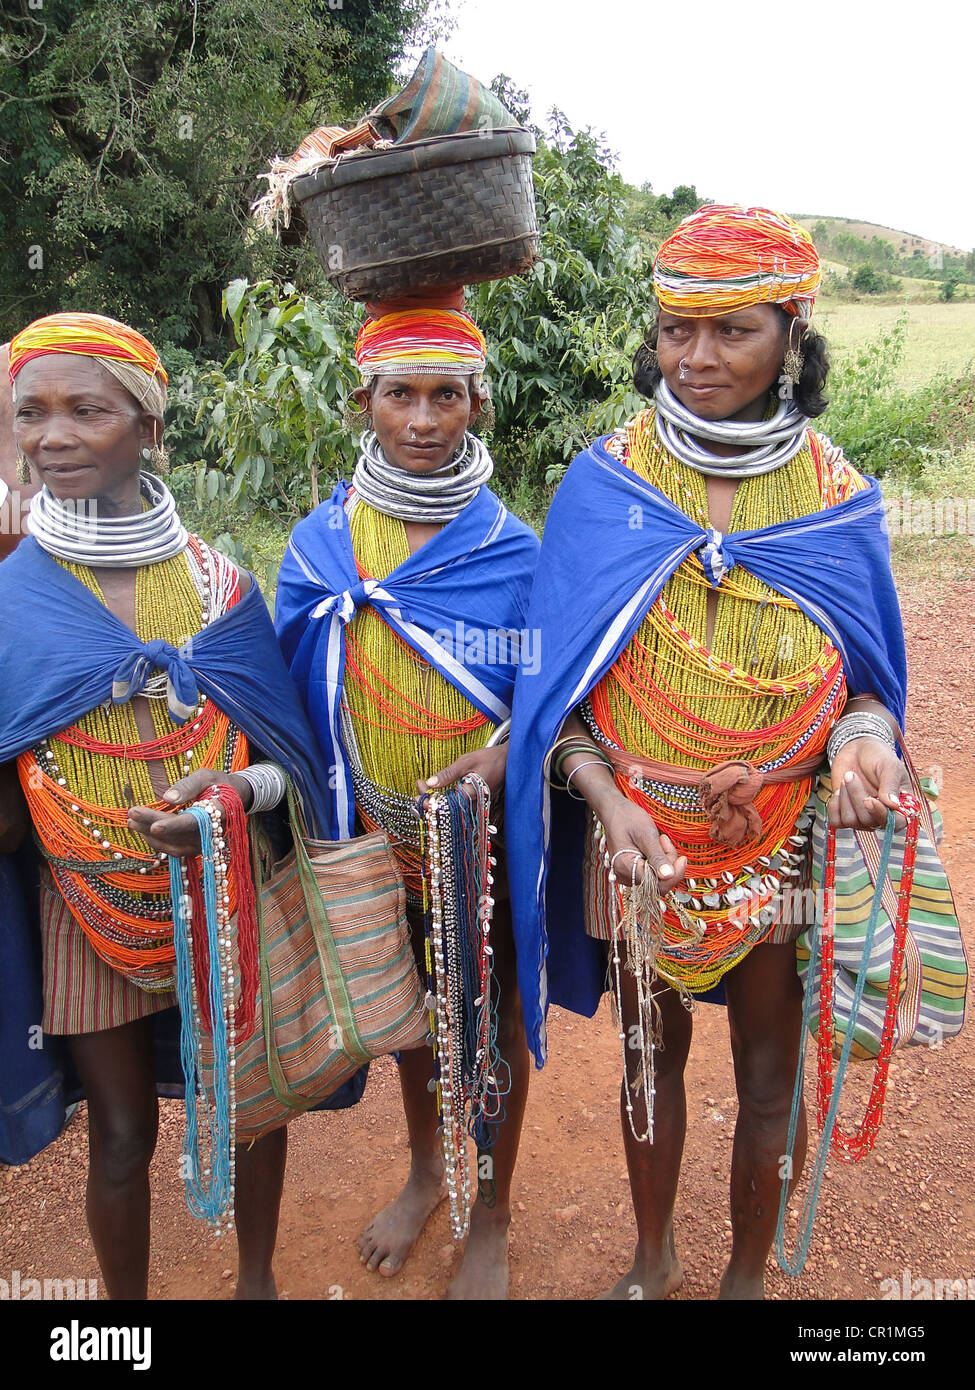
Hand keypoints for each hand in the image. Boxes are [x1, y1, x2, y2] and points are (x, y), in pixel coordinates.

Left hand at [126, 769, 252, 857]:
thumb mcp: (206, 776)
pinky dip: (158, 842)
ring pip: (174, 846)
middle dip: (152, 826)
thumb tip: (167, 797)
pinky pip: (174, 850)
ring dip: (151, 837)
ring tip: (132, 821)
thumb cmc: (219, 784)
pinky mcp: (196, 847)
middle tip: (132, 814)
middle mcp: (212, 834)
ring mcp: (204, 843)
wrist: (235, 798)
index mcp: (218, 813)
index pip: (192, 822)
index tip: (154, 826)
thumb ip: (188, 786)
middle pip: (178, 835)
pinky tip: (144, 830)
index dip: (173, 826)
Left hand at [417, 745, 507, 803]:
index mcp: (471, 794)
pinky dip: (445, 801)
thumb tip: (430, 782)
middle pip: (445, 812)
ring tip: (424, 788)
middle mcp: (474, 805)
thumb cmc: (490, 758)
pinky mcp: (476, 804)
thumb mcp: (467, 761)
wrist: (510, 761)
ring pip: (451, 811)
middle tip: (418, 786)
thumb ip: (449, 773)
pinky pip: (457, 808)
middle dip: (428, 801)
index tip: (419, 788)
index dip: (428, 801)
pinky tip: (437, 792)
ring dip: (435, 801)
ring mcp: (476, 806)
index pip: (444, 806)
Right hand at [599, 795, 687, 890]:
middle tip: (666, 843)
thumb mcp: (646, 835)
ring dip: (665, 860)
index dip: (673, 874)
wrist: (615, 811)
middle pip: (658, 883)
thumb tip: (668, 876)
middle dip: (669, 865)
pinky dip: (659, 860)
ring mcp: (628, 874)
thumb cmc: (628, 818)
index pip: (656, 884)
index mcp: (625, 867)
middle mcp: (625, 875)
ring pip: (657, 877)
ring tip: (660, 840)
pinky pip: (652, 872)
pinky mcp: (633, 870)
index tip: (683, 859)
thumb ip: (657, 857)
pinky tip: (656, 845)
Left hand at [828, 737, 909, 830]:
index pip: (895, 823)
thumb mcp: (889, 766)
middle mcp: (882, 815)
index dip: (881, 815)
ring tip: (847, 779)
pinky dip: (834, 806)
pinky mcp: (845, 814)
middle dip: (856, 797)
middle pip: (867, 821)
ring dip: (845, 798)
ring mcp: (863, 816)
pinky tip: (839, 791)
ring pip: (850, 821)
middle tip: (851, 775)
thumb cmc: (878, 756)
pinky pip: (836, 821)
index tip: (869, 800)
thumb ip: (891, 785)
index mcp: (900, 806)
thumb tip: (894, 805)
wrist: (858, 749)